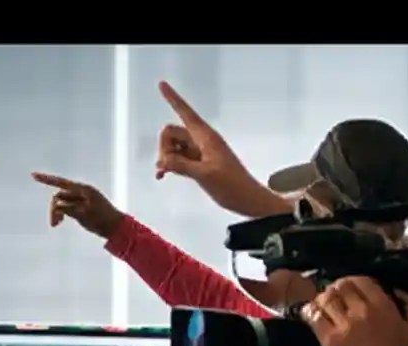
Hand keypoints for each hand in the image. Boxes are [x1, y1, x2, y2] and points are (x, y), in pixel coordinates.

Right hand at [31, 172, 125, 238]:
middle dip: (54, 208)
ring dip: (56, 213)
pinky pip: (66, 207)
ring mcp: (80, 200)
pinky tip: (59, 223)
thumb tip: (56, 205)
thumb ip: (69, 209)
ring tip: (56, 225)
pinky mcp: (80, 207)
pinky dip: (61, 214)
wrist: (116, 228)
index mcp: (84, 190)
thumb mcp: (85, 215)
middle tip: (54, 225)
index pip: (61, 182)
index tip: (33, 175)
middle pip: (59, 195)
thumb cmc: (103, 221)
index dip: (46, 179)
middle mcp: (81, 192)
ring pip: (61, 202)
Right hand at [155, 81, 287, 217]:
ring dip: (166, 158)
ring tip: (164, 174)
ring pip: (174, 146)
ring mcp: (199, 152)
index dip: (173, 98)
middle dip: (164, 146)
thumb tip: (163, 160)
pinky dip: (170, 164)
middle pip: (172, 132)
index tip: (161, 84)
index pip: (185, 112)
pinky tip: (163, 176)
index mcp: (206, 137)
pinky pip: (178, 157)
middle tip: (166, 166)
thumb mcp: (205, 175)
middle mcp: (201, 140)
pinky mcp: (198, 163)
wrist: (246, 198)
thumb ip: (182, 165)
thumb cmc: (232, 185)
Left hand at [300, 276, 407, 345]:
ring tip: (322, 306)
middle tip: (333, 297)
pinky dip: (310, 311)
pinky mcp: (329, 339)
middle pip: (341, 286)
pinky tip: (311, 315)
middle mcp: (363, 312)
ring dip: (322, 299)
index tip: (350, 290)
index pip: (361, 280)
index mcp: (383, 307)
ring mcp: (344, 325)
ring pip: (326, 298)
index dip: (353, 281)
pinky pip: (314, 316)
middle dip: (335, 288)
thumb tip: (400, 290)